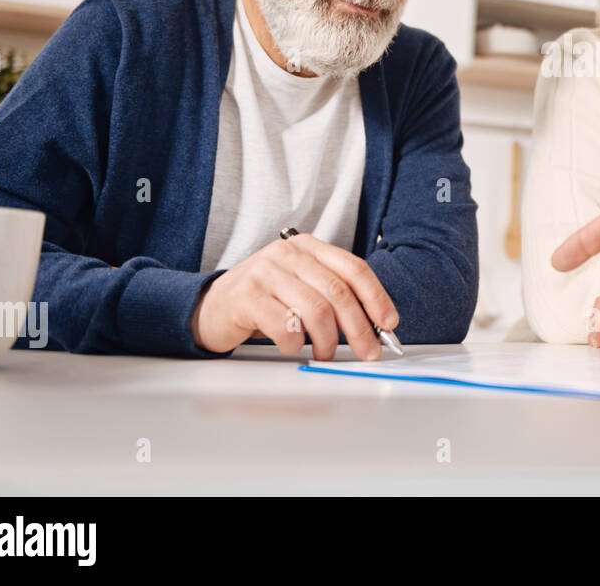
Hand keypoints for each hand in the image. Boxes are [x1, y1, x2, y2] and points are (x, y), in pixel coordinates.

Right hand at [190, 232, 398, 359]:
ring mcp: (264, 272)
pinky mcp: (246, 296)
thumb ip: (332, 296)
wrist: (211, 306)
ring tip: (325, 354)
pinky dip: (296, 342)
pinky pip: (285, 324)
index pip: (352, 268)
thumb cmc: (264, 300)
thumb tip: (374, 325)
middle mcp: (287, 253)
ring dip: (328, 340)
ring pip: (315, 309)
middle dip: (359, 328)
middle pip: (338, 292)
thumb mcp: (301, 287)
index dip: (376, 297)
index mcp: (307, 247)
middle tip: (367, 352)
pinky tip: (292, 346)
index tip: (389, 323)